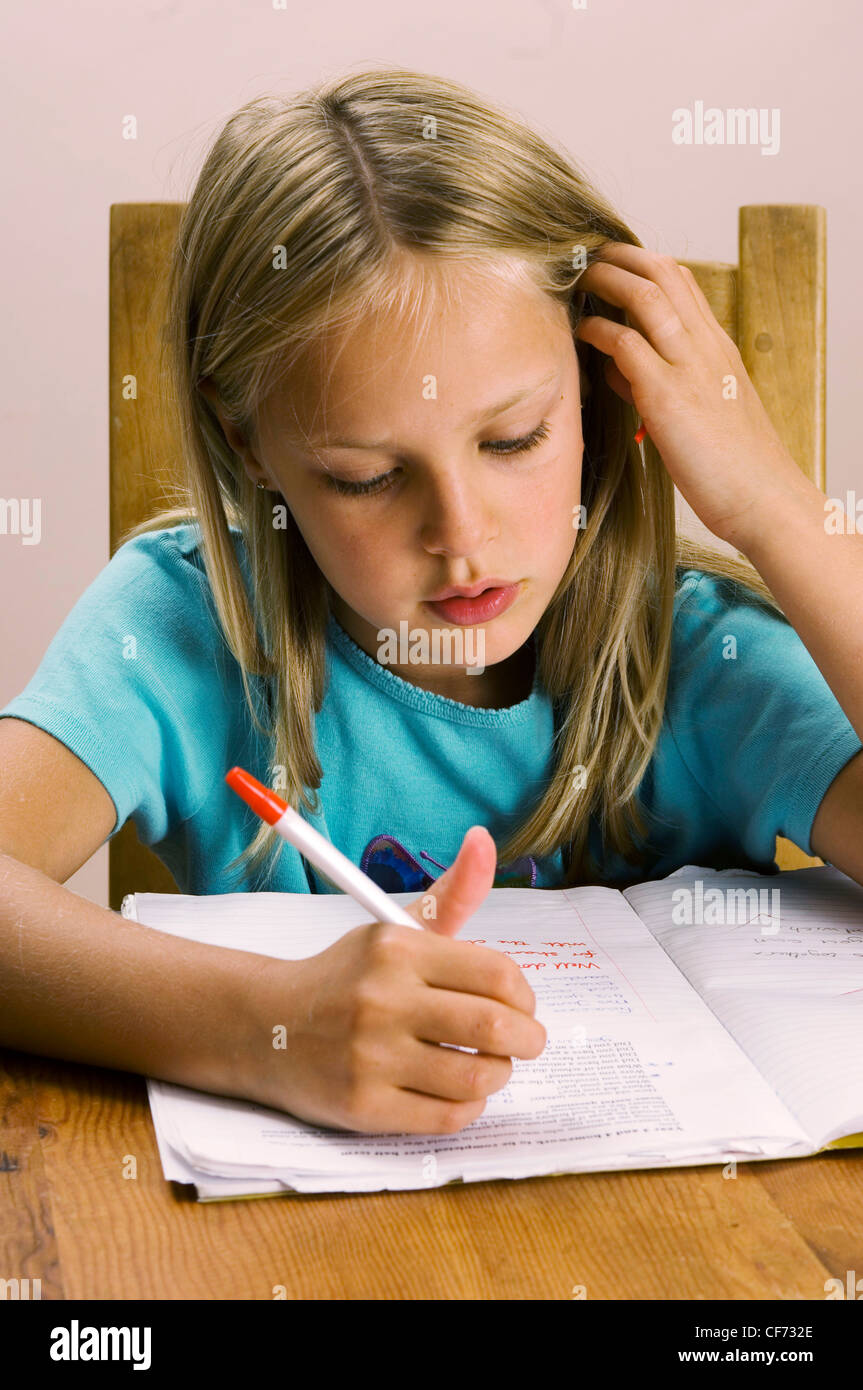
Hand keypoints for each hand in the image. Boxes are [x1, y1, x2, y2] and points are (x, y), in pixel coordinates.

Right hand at [234, 825, 545, 1133]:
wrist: (267, 1026)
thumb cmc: (347, 979)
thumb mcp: (394, 932)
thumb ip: (451, 894)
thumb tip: (485, 839)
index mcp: (397, 950)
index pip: (496, 974)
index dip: (525, 995)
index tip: (522, 1005)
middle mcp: (383, 1000)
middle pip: (494, 1027)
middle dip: (528, 1039)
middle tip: (527, 1042)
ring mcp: (371, 1057)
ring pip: (476, 1077)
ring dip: (499, 1074)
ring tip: (490, 1066)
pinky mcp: (363, 1106)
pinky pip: (447, 1116)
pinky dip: (469, 1107)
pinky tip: (459, 1092)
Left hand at [575, 244, 812, 551]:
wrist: (764, 499)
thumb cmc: (732, 467)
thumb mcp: (700, 412)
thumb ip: (660, 384)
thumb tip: (619, 371)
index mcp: (718, 348)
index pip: (683, 284)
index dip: (644, 264)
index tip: (614, 262)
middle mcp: (706, 347)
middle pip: (663, 274)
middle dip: (620, 256)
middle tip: (587, 254)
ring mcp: (689, 367)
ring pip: (645, 296)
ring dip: (606, 279)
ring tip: (577, 277)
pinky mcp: (667, 396)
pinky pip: (627, 345)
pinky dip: (599, 331)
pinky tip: (581, 332)